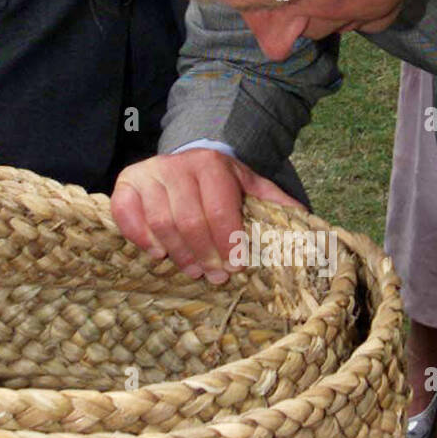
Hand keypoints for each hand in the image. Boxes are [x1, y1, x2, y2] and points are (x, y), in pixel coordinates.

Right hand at [111, 149, 307, 281]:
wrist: (186, 159)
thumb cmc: (221, 182)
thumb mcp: (250, 186)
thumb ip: (276, 204)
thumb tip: (310, 225)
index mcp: (212, 165)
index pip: (220, 210)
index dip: (228, 242)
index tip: (237, 266)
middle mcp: (178, 165)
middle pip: (189, 221)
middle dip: (205, 255)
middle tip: (216, 278)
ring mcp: (149, 173)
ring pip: (161, 223)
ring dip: (178, 254)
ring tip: (193, 271)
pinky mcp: (126, 184)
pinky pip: (126, 214)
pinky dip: (140, 237)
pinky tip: (158, 253)